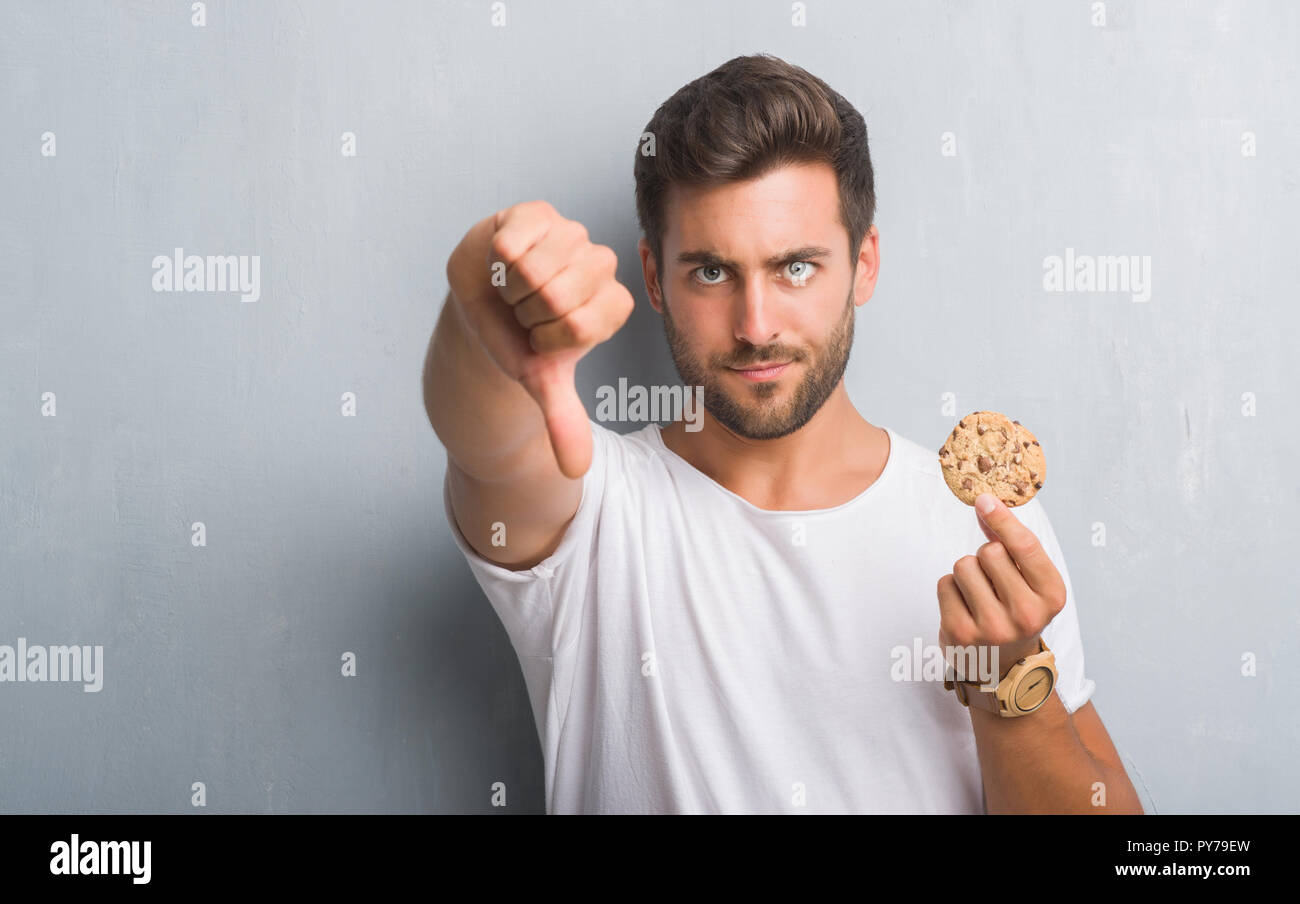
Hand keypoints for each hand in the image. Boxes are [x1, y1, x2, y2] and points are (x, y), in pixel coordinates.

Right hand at [446, 200, 634, 477]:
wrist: (483, 305)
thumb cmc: (519, 339)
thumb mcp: (540, 381)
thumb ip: (563, 421)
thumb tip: (575, 470)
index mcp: (612, 305)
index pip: (582, 326)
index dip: (547, 339)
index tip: (540, 337)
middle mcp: (601, 265)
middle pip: (558, 296)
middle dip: (526, 313)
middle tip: (523, 311)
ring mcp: (572, 233)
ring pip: (534, 269)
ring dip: (509, 287)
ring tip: (512, 288)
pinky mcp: (538, 213)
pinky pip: (513, 242)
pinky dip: (496, 260)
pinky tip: (502, 261)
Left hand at [937, 493, 1066, 683]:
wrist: (1001, 665)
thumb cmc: (1016, 610)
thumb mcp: (1029, 580)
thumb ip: (1011, 542)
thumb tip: (986, 504)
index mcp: (1051, 596)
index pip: (1025, 547)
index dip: (1003, 519)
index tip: (984, 499)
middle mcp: (1026, 614)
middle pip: (988, 551)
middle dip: (986, 557)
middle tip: (994, 582)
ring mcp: (991, 627)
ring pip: (963, 565)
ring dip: (966, 573)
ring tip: (979, 596)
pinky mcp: (959, 633)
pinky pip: (945, 583)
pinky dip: (951, 589)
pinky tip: (964, 608)